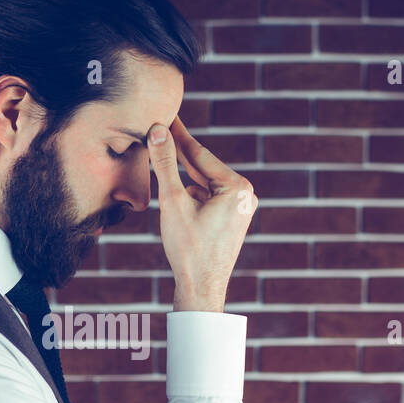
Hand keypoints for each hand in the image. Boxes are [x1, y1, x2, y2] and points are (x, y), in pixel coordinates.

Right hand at [147, 116, 256, 311]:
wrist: (201, 287)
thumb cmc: (188, 248)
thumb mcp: (173, 202)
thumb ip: (165, 165)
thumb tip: (158, 131)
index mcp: (238, 187)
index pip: (200, 155)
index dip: (178, 135)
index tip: (167, 115)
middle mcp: (245, 195)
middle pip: (204, 168)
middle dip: (180, 152)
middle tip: (163, 126)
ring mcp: (240, 208)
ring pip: (204, 184)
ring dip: (183, 175)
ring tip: (164, 153)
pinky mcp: (232, 219)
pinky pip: (208, 198)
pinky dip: (190, 194)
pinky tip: (175, 191)